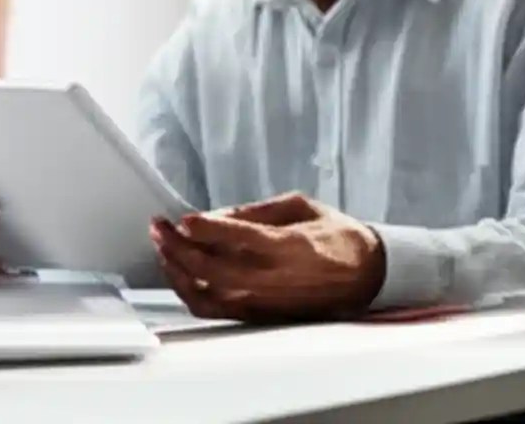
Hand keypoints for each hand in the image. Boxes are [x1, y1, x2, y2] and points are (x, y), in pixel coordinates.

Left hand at [151, 193, 385, 321]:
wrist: (365, 277)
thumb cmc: (334, 238)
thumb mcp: (300, 208)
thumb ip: (254, 213)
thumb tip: (214, 217)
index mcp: (289, 248)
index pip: (239, 240)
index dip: (206, 229)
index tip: (182, 218)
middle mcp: (273, 280)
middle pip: (211, 269)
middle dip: (177, 247)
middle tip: (159, 227)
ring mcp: (262, 303)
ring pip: (204, 293)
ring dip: (176, 269)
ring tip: (162, 245)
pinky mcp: (256, 317)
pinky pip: (211, 309)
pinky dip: (187, 291)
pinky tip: (176, 271)